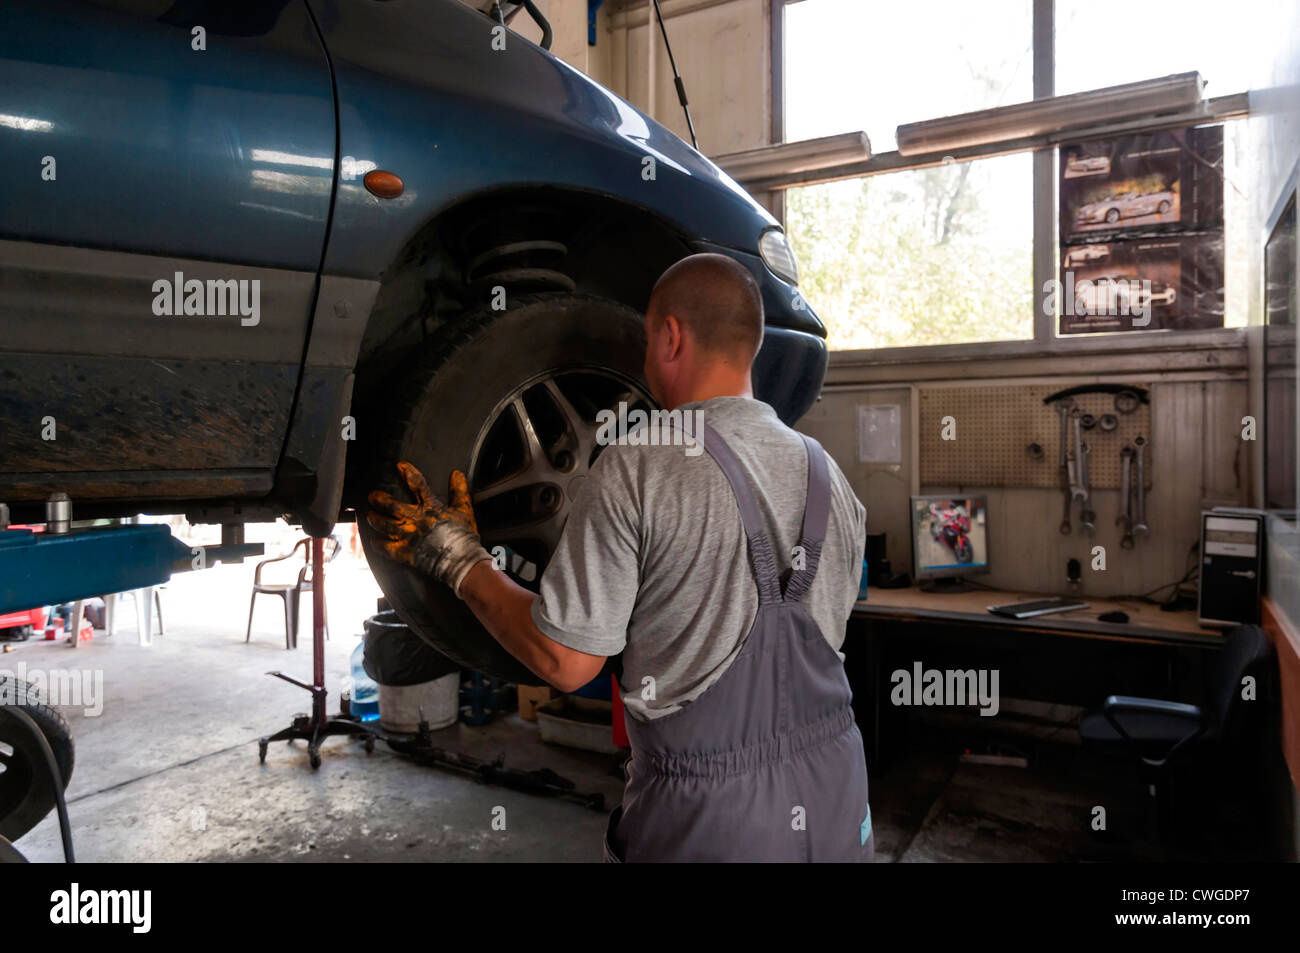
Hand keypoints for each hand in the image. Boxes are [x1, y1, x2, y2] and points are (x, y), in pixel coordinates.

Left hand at [367, 462, 490, 596]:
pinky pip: (386, 548)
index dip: (408, 473)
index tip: (399, 466)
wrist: (462, 562)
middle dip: (380, 499)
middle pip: (391, 506)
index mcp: (431, 507)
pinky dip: (379, 544)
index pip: (417, 485)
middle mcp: (416, 520)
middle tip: (373, 496)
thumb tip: (457, 474)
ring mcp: (408, 536)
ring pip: (384, 525)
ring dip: (375, 519)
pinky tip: (375, 541)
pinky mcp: (405, 553)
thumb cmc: (464, 537)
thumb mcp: (464, 510)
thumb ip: (459, 491)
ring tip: (370, 515)